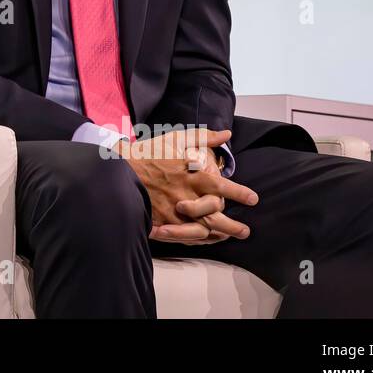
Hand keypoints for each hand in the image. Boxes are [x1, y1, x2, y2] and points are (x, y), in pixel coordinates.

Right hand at [112, 129, 257, 244]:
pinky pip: (182, 235)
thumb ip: (203, 137)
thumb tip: (227, 134)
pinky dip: (196, 239)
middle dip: (233, 225)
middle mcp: (185, 195)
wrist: (118, 169)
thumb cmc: (149, 152)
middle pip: (215, 215)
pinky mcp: (161, 221)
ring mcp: (173, 211)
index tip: (253, 199)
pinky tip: (204, 239)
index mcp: (191, 174)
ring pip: (201, 229)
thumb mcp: (176, 138)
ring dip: (218, 235)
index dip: (239, 194)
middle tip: (245, 231)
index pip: (222, 186)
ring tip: (229, 239)